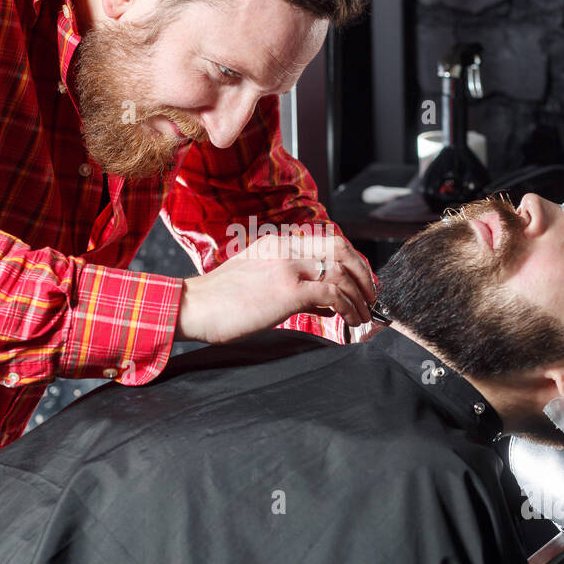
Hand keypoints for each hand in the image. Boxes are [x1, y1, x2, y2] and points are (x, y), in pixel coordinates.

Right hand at [176, 232, 376, 345]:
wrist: (193, 307)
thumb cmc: (220, 301)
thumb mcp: (260, 281)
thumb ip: (294, 285)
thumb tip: (326, 302)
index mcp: (279, 242)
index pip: (329, 241)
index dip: (353, 261)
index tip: (361, 282)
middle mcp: (287, 248)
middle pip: (342, 248)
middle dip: (364, 273)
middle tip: (370, 297)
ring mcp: (288, 267)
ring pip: (342, 272)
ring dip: (360, 296)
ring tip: (363, 316)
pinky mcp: (288, 290)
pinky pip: (333, 294)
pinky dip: (349, 308)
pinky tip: (351, 321)